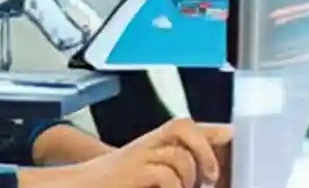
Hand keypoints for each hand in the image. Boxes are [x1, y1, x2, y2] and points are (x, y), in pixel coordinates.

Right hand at [63, 118, 231, 187]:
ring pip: (178, 155)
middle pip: (183, 127)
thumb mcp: (148, 171)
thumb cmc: (112, 183)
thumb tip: (206, 161)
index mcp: (151, 144)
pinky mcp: (132, 172)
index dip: (209, 130)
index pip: (185, 126)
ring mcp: (138, 156)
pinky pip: (165, 174)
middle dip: (203, 151)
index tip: (229, 137)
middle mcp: (145, 144)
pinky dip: (174, 186)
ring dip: (188, 178)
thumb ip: (175, 164)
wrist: (78, 187)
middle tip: (210, 178)